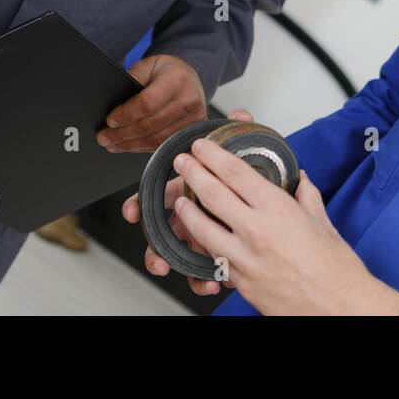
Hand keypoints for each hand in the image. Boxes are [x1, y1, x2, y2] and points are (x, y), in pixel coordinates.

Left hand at [97, 54, 206, 152]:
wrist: (191, 80)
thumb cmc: (169, 72)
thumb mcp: (150, 65)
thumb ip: (134, 76)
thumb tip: (114, 97)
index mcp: (177, 80)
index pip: (147, 103)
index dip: (126, 114)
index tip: (109, 120)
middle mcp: (189, 101)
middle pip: (150, 125)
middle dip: (122, 134)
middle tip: (104, 137)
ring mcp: (193, 119)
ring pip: (156, 139)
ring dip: (130, 144)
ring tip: (112, 144)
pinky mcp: (191, 132)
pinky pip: (163, 144)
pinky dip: (142, 147)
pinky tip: (129, 145)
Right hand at [120, 107, 252, 296]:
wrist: (265, 204)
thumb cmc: (241, 177)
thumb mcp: (241, 154)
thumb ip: (238, 133)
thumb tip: (241, 114)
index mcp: (187, 188)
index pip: (156, 194)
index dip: (140, 204)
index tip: (133, 212)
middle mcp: (186, 213)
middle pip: (160, 231)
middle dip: (153, 246)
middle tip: (156, 258)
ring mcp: (196, 234)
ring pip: (175, 254)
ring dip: (171, 266)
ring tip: (175, 274)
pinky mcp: (211, 253)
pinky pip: (201, 270)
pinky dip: (203, 279)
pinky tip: (212, 284)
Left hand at [167, 136, 398, 314]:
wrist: (340, 308)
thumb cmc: (337, 270)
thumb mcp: (323, 222)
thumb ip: (306, 196)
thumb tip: (300, 181)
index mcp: (278, 210)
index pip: (234, 173)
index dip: (212, 155)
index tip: (201, 146)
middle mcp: (257, 232)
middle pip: (212, 194)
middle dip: (192, 173)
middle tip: (182, 162)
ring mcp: (245, 260)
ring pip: (202, 229)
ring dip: (187, 211)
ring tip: (179, 200)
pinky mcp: (241, 283)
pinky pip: (215, 259)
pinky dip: (204, 245)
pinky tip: (201, 237)